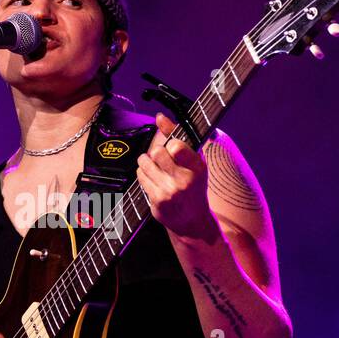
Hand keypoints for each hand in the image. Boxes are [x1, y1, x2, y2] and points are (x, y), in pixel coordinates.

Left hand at [136, 112, 220, 242]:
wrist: (193, 221)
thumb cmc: (194, 185)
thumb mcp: (194, 161)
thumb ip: (177, 136)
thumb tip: (159, 117)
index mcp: (198, 167)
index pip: (176, 146)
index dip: (170, 144)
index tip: (172, 148)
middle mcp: (184, 180)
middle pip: (156, 152)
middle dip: (155, 152)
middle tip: (160, 158)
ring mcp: (169, 191)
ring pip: (144, 163)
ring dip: (146, 162)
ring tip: (155, 168)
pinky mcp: (157, 201)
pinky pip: (140, 177)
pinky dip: (143, 175)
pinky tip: (153, 180)